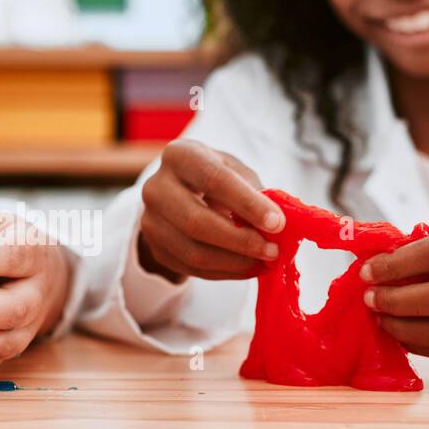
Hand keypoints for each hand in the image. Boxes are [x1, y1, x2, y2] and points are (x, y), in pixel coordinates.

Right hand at [137, 139, 283, 282]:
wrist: (179, 192)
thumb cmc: (215, 178)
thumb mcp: (236, 172)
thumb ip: (256, 193)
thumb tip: (277, 225)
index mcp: (180, 156)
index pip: (214, 180)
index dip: (248, 204)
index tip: (277, 224)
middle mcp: (156, 187)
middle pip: (197, 222)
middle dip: (241, 240)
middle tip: (272, 251)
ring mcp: (150, 221)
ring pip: (193, 252)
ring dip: (235, 262)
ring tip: (264, 262)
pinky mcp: (155, 248)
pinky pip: (191, 268)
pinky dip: (224, 272)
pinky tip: (247, 268)